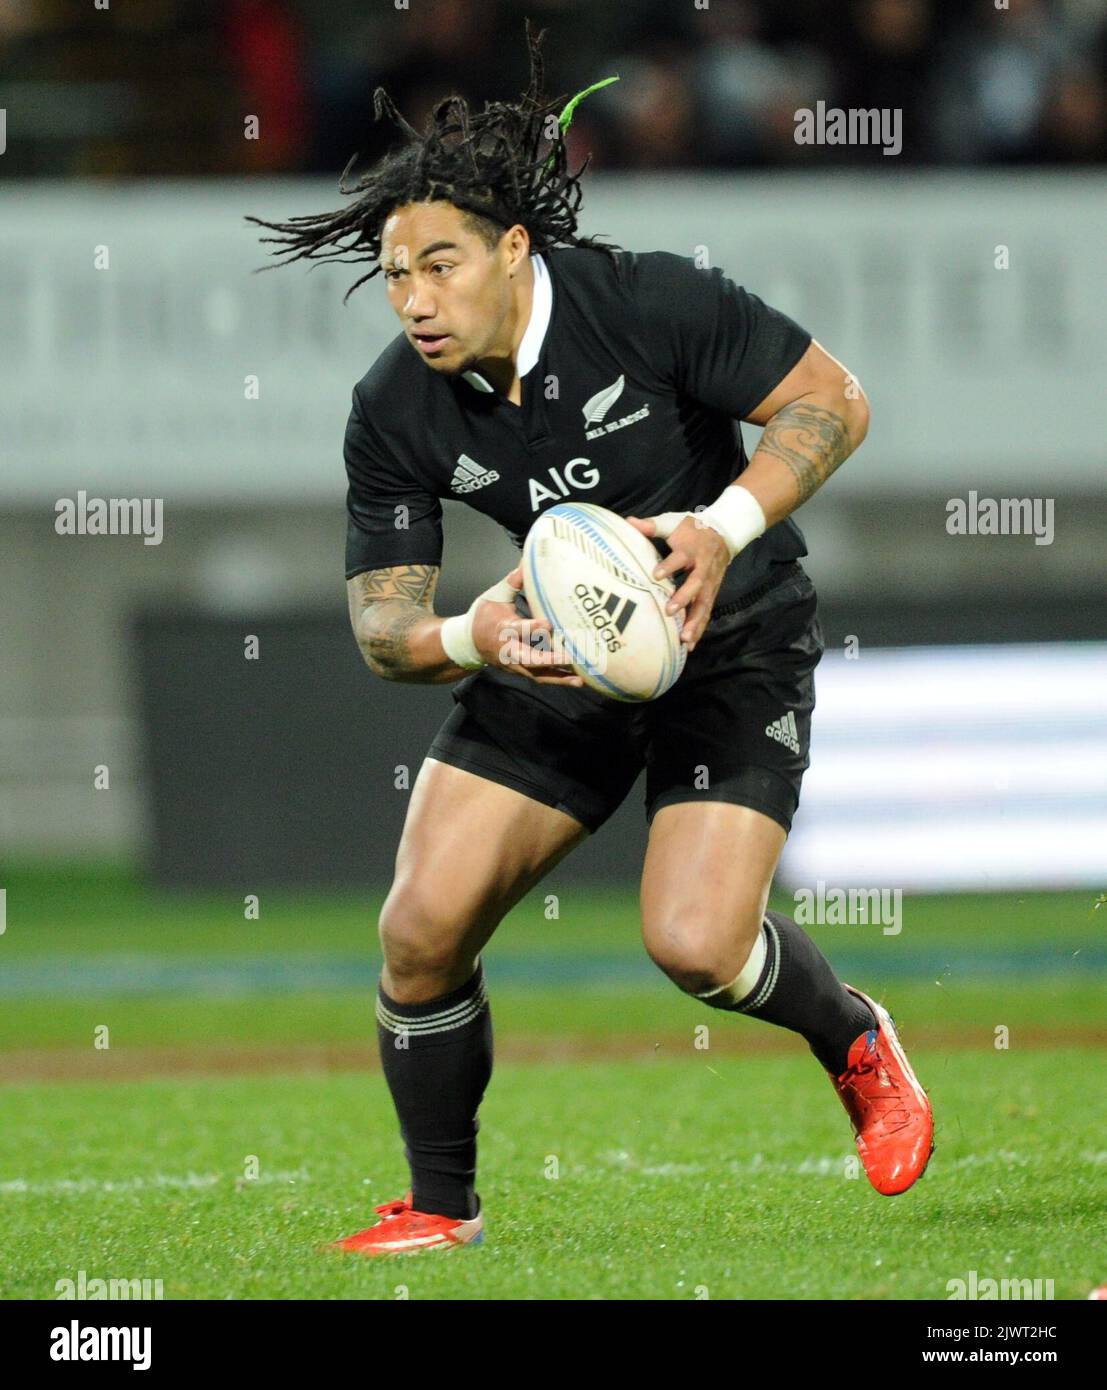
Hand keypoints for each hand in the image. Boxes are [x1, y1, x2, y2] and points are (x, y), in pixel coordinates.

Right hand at [470, 566, 584, 686]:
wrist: (468, 643)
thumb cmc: (483, 617)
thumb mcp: (495, 596)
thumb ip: (514, 582)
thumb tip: (528, 562)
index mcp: (503, 629)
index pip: (519, 629)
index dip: (533, 628)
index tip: (549, 624)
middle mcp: (510, 650)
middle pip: (530, 659)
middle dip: (550, 660)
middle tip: (570, 658)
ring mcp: (515, 664)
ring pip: (537, 674)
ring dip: (559, 677)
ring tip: (580, 679)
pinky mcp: (521, 671)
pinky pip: (540, 677)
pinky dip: (557, 679)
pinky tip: (576, 680)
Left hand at [625, 514, 728, 649]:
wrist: (724, 533)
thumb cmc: (692, 529)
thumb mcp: (673, 523)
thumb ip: (652, 526)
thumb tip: (629, 522)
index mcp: (691, 550)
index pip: (681, 558)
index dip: (670, 565)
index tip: (656, 575)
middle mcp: (703, 568)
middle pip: (696, 584)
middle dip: (684, 598)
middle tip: (670, 612)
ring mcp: (710, 583)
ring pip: (704, 604)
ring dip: (695, 622)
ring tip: (684, 639)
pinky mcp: (712, 593)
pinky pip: (706, 613)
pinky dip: (699, 629)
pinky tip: (690, 645)